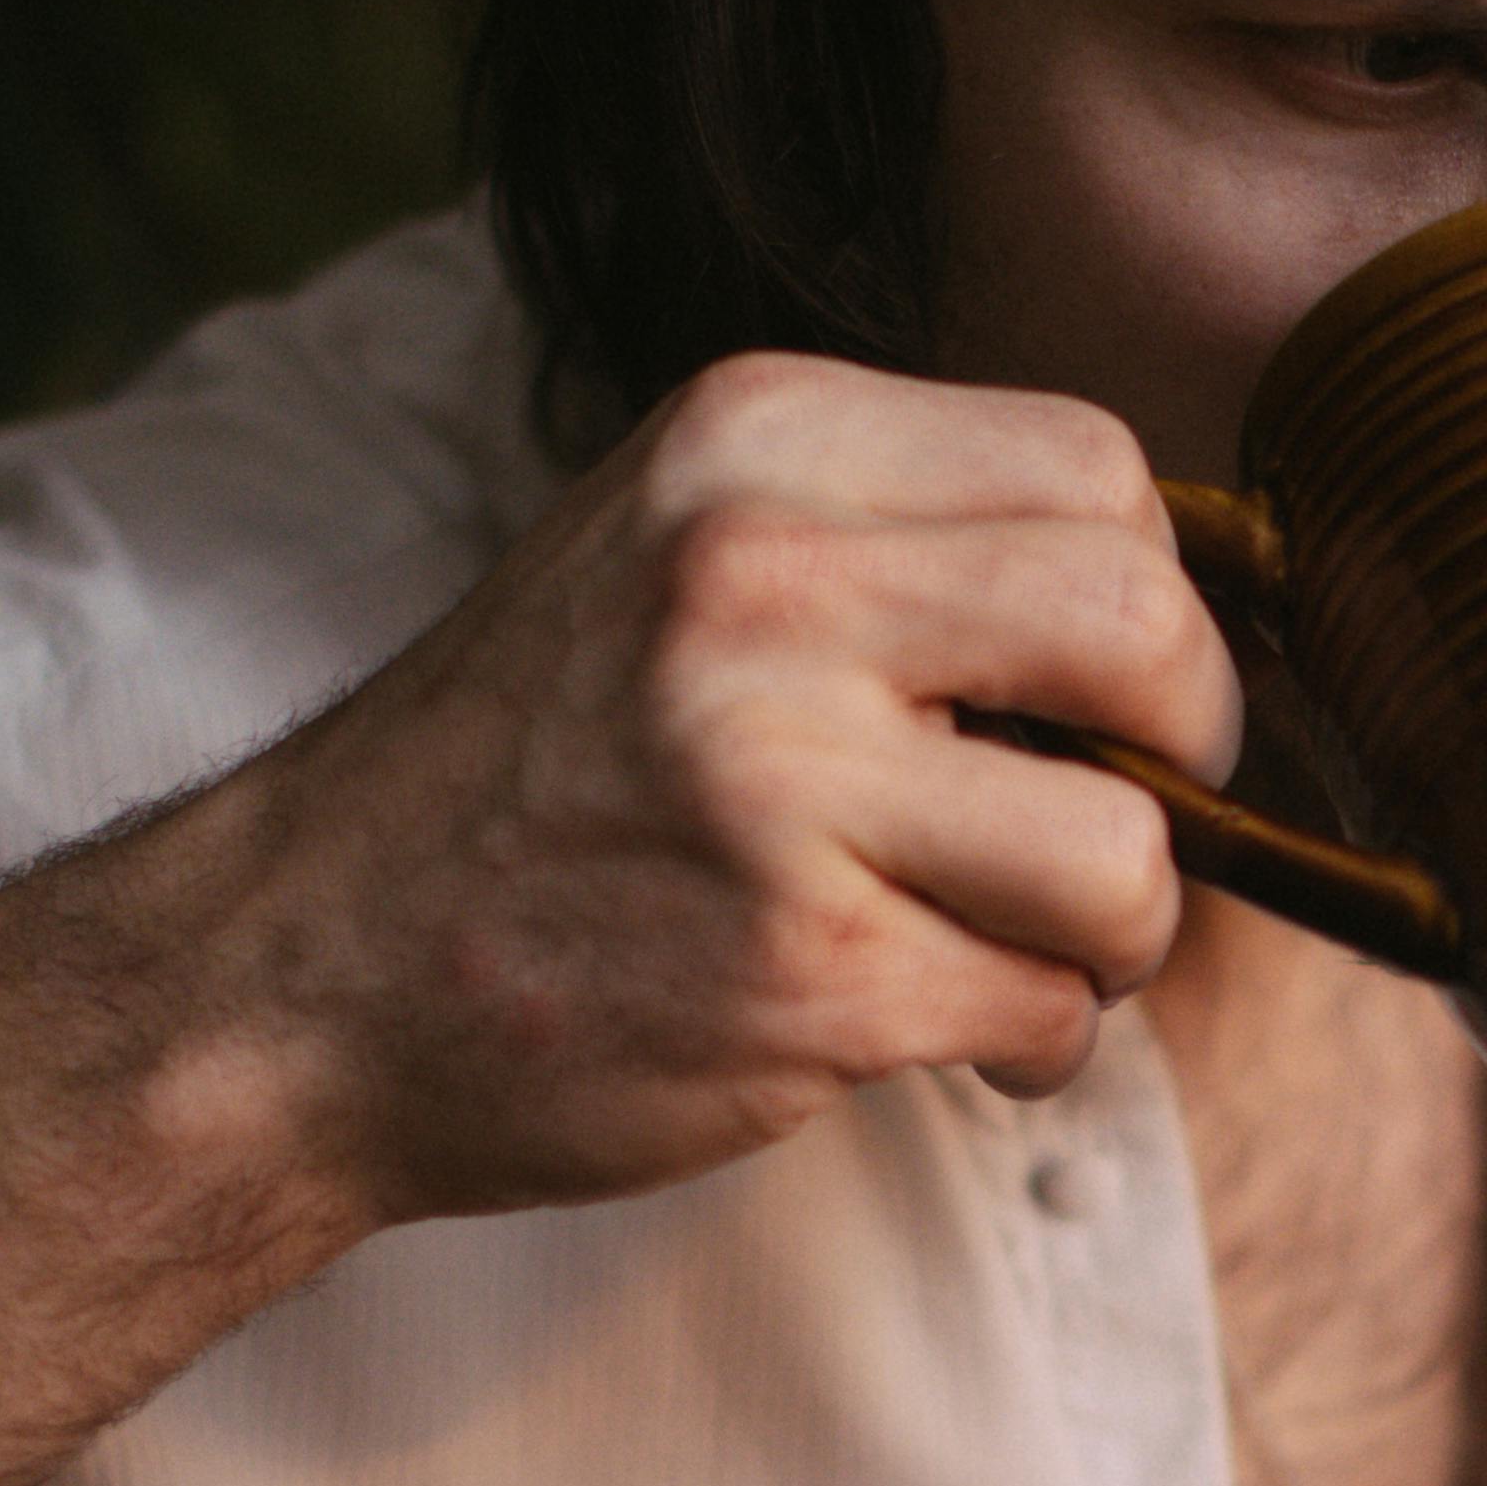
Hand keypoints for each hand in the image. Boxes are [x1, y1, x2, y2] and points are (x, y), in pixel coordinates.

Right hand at [217, 349, 1243, 1212]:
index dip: (1153, 599)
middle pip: (1151, 631)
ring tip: (1007, 943)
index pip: (1099, 472)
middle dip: (1185, 749)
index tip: (1101, 693)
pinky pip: (1050, 1008)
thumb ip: (898, 541)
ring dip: (1111, 933)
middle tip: (1108, 819)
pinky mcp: (802, 972)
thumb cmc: (536, 771)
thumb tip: (1190, 609)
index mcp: (752, 443)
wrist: (296, 971)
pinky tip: (925, 1028)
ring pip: (1129, 853)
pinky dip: (1026, 1042)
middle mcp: (761, 583)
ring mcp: (779, 781)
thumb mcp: (680, 553)